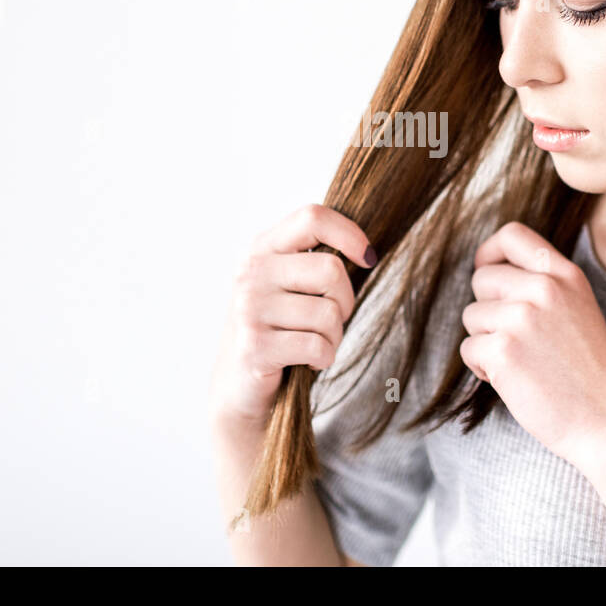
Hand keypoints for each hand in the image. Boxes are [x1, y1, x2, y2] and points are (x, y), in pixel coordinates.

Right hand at [209, 204, 375, 430]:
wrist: (237, 388)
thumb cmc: (277, 331)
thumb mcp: (286, 285)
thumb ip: (313, 260)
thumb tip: (365, 250)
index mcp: (261, 249)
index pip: (313, 217)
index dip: (349, 234)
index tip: (368, 258)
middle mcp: (251, 272)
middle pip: (331, 269)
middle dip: (345, 301)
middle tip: (332, 320)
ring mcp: (249, 308)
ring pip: (329, 313)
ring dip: (334, 336)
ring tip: (314, 343)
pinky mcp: (255, 346)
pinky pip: (318, 345)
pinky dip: (324, 358)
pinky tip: (306, 361)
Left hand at [459, 221, 605, 469]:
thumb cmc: (589, 374)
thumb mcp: (579, 310)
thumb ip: (544, 286)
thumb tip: (488, 272)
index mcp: (565, 275)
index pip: (512, 234)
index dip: (490, 252)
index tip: (488, 272)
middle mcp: (544, 289)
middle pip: (482, 279)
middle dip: (488, 310)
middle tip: (516, 340)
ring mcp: (522, 318)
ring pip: (471, 316)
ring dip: (485, 342)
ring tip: (521, 363)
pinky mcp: (502, 350)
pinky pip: (468, 349)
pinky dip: (482, 369)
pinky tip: (513, 381)